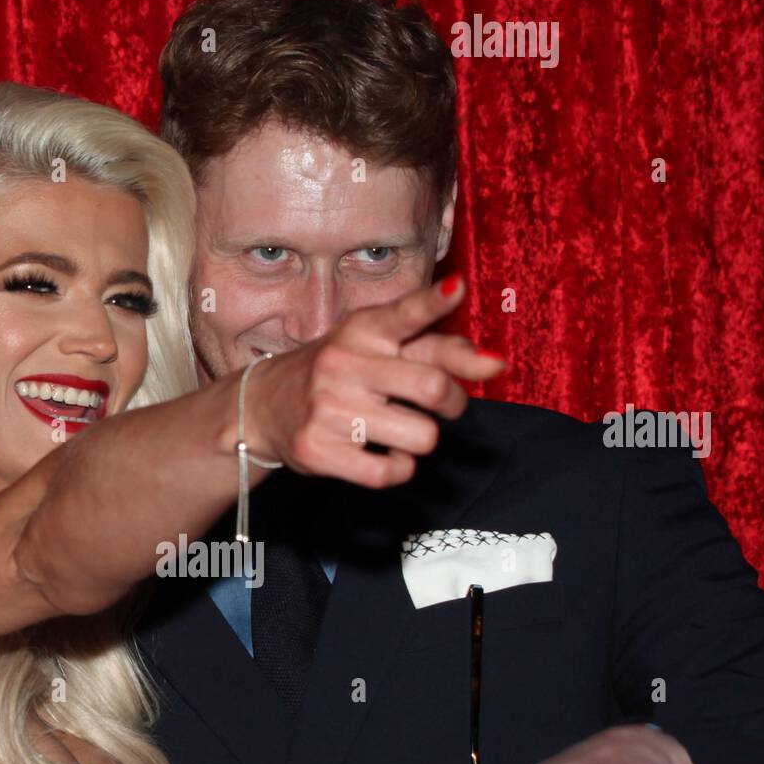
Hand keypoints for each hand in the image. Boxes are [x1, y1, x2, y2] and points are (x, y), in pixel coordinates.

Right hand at [241, 273, 506, 485]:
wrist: (266, 407)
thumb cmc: (341, 372)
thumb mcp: (381, 347)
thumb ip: (441, 350)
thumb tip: (497, 364)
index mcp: (362, 330)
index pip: (404, 313)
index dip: (435, 302)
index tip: (458, 290)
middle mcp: (343, 363)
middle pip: (434, 388)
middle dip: (454, 402)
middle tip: (444, 405)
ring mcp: (329, 409)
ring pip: (421, 437)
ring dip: (423, 439)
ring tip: (402, 431)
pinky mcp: (320, 451)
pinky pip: (390, 472)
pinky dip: (398, 467)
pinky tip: (384, 453)